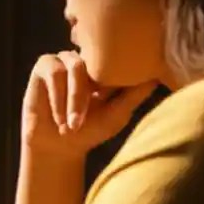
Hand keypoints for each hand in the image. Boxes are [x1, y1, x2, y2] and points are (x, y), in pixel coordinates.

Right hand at [22, 51, 157, 160]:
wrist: (57, 146)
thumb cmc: (90, 131)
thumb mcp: (118, 113)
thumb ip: (136, 94)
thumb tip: (158, 76)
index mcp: (107, 68)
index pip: (118, 57)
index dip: (119, 74)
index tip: (111, 101)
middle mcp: (88, 59)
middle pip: (98, 60)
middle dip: (96, 92)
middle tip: (87, 121)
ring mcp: (66, 59)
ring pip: (76, 67)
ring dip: (75, 99)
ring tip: (73, 124)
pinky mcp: (45, 65)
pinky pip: (55, 72)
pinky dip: (58, 97)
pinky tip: (59, 117)